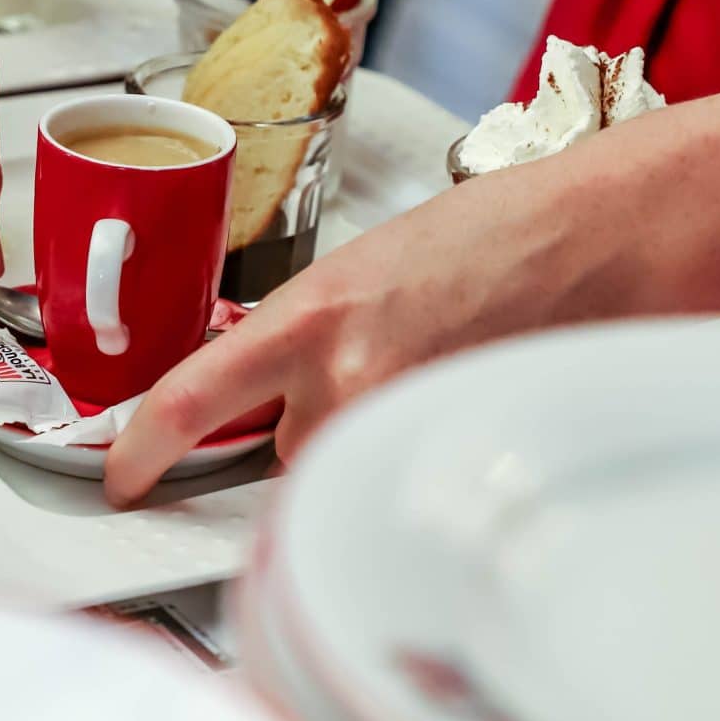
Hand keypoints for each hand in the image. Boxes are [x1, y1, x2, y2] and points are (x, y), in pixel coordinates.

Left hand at [105, 151, 618, 502]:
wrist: (600, 234)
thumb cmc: (499, 238)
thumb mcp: (371, 270)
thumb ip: (312, 335)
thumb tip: (277, 393)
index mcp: (308, 314)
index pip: (189, 398)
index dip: (141, 449)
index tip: (120, 477)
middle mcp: (342, 376)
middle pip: (286, 454)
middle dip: (320, 430)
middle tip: (387, 374)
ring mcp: (400, 424)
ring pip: (352, 472)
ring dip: (378, 445)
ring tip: (444, 379)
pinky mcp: (455, 456)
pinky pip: (406, 486)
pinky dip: (427, 466)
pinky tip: (473, 413)